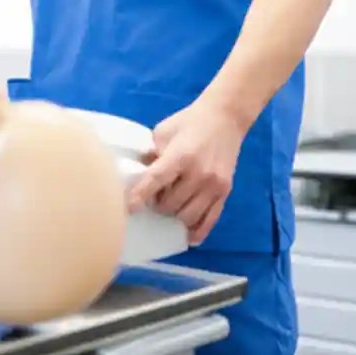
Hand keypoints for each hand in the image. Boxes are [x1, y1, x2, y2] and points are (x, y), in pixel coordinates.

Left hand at [128, 100, 247, 244]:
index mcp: (181, 156)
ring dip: (174, 216)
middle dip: (157, 205)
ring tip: (169, 206)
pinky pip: (211, 220)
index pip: (156, 181)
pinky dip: (198, 231)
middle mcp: (199, 174)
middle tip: (153, 198)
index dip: (140, 196)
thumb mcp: (163, 132)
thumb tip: (138, 175)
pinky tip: (188, 237)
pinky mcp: (225, 192)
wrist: (225, 117)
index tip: (130, 208)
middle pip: (170, 205)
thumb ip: (151, 154)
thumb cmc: (189, 122)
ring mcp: (214, 185)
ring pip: (188, 217)